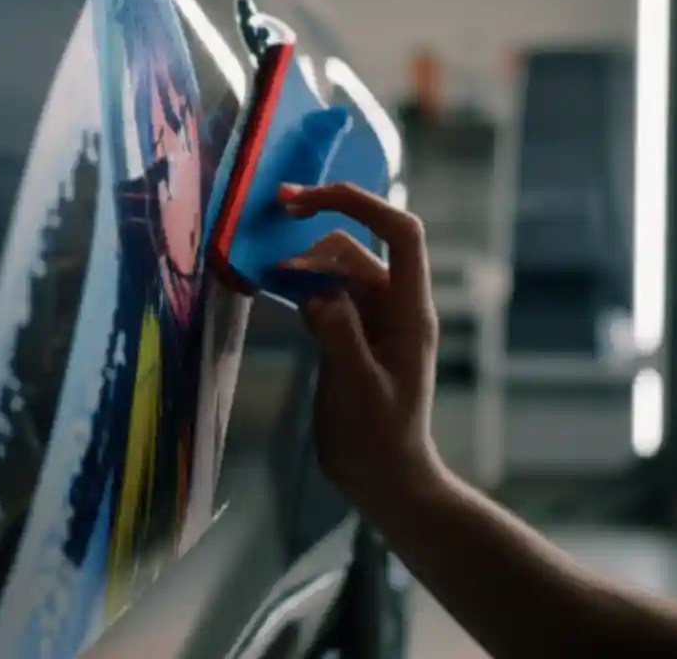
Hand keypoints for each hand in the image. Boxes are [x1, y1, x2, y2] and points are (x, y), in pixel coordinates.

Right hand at [278, 182, 443, 516]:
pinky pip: (326, 294)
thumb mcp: (358, 389)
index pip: (401, 234)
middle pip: (359, 247)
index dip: (362, 203)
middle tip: (272, 229)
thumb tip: (317, 293)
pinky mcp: (351, 335)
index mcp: (411, 312)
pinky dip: (301, 285)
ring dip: (304, 262)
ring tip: (265, 269)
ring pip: (337, 269)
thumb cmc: (378, 440)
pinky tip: (273, 284)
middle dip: (316, 234)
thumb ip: (340, 335)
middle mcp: (395, 307)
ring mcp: (373, 320)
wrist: (383, 480)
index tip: (311, 197)